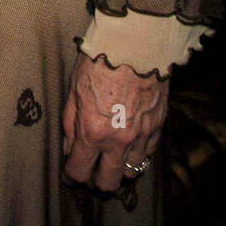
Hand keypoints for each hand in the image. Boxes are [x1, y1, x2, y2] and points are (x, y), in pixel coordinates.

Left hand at [62, 52, 168, 191]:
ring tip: (111, 158)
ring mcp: (140, 136)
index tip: (70, 173)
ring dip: (118, 168)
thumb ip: (70, 123)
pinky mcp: (157, 126)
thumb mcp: (73, 89)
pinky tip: (128, 145)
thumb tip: (69, 148)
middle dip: (97, 181)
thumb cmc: (99, 61)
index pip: (80, 171)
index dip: (72, 176)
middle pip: (108, 182)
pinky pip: (147, 154)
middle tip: (91, 171)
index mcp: (92, 131)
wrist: (135, 44)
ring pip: (131, 171)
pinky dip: (137, 155)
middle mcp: (118, 140)